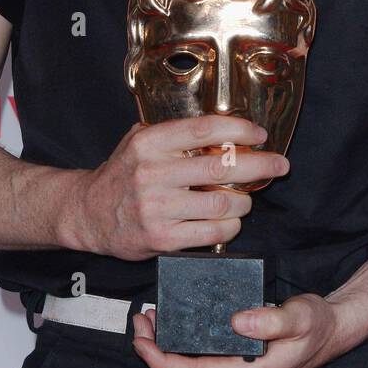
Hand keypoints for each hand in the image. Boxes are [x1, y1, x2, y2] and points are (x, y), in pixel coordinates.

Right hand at [60, 115, 288, 259]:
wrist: (88, 213)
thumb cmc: (123, 174)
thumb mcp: (139, 140)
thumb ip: (175, 133)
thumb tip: (225, 129)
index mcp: (150, 142)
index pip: (205, 130)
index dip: (240, 130)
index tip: (260, 135)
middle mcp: (153, 173)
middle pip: (222, 167)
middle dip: (260, 165)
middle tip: (279, 164)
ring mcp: (157, 208)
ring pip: (222, 203)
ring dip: (244, 201)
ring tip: (246, 198)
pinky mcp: (162, 239)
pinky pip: (212, 232)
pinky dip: (230, 227)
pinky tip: (230, 221)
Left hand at [132, 294, 345, 367]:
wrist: (332, 333)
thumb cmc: (316, 323)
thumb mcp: (299, 316)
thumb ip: (271, 320)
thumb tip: (238, 322)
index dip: (159, 358)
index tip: (142, 337)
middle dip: (155, 352)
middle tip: (140, 320)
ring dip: (165, 353)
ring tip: (151, 322)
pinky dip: (181, 353)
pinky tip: (174, 331)